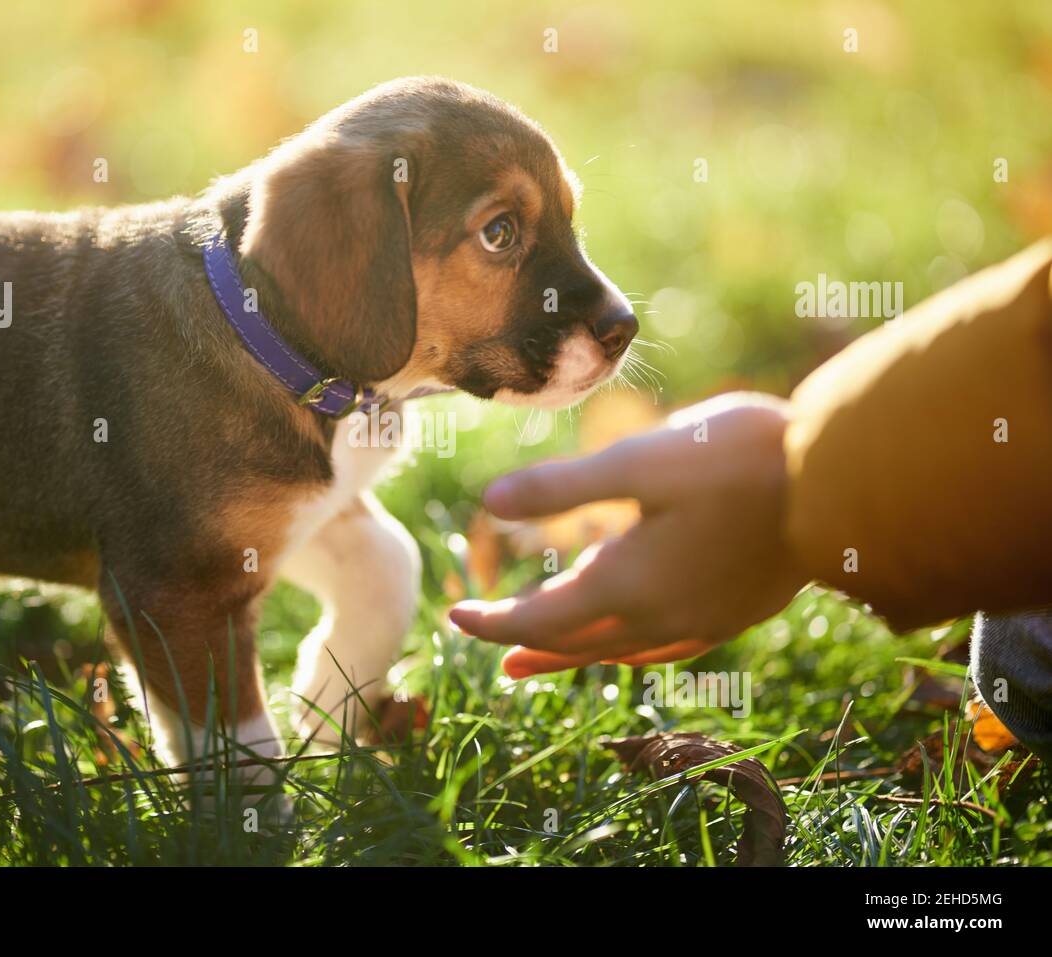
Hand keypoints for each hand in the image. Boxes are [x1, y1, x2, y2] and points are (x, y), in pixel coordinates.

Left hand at [448, 394, 809, 677]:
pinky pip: (661, 645)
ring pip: (616, 650)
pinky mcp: (734, 613)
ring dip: (568, 650)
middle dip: (521, 639)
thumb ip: (562, 486)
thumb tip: (489, 504)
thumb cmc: (738, 459)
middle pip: (572, 643)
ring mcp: (701, 623)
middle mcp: (660, 619)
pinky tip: (625, 636)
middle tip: (484, 641)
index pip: (538, 618)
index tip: (453, 614)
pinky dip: (624, 644)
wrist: (840, 483)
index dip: (492, 620)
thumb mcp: (639, 460)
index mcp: (628, 585)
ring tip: (532, 655)